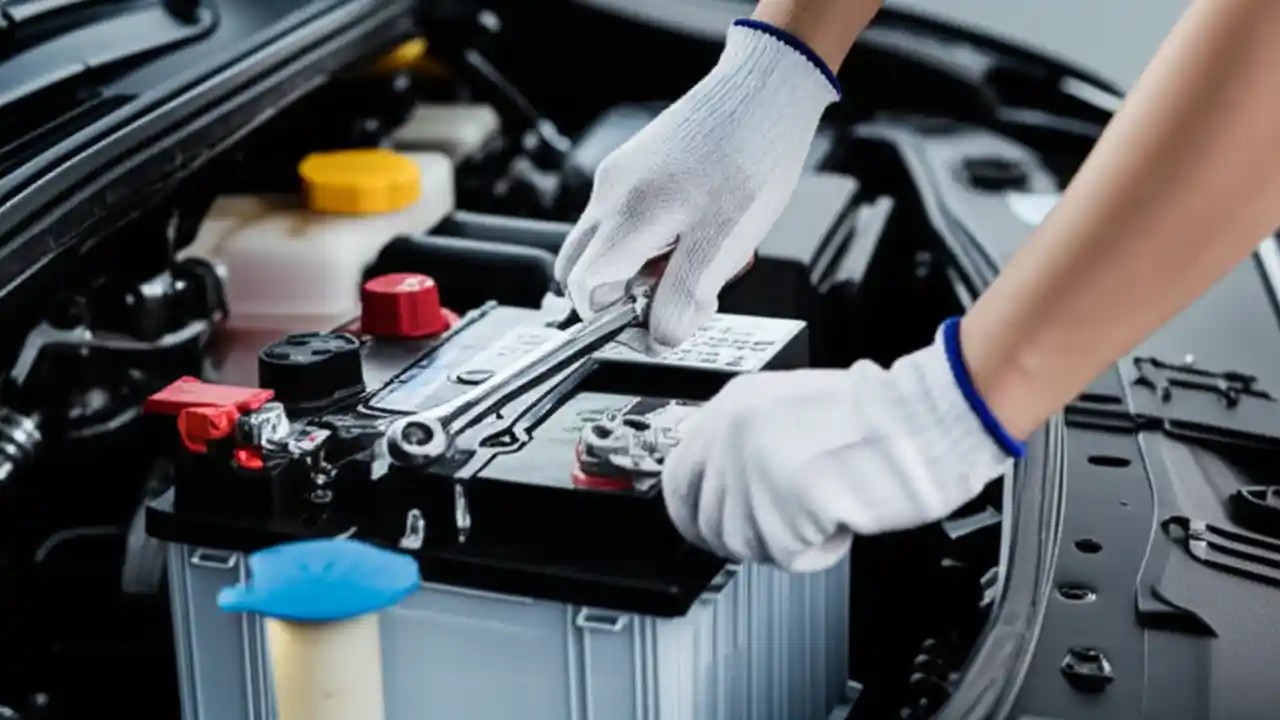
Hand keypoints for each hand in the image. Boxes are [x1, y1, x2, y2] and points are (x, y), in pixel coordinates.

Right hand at [555, 19, 840, 351]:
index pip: (584, 290)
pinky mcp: (637, 165)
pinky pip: (627, 218)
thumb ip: (685, 296)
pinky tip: (698, 231)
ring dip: (642, 268)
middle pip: (584, 269)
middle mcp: (611, 195)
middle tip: (674, 296)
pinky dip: (654, 240)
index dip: (613, 322)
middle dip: (622, 297)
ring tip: (694, 260)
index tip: (654, 328)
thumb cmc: (752, 155)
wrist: (767, 86)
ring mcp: (621, 178)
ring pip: (608, 245)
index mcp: (625, 217)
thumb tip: (661, 337)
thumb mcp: (724, 241)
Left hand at [660, 319, 1023, 571]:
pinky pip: (786, 556)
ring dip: (784, 542)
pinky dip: (816, 551)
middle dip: (742, 536)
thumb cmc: (878, 415)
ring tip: (822, 512)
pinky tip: (838, 519)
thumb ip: (747, 442)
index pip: (679, 476)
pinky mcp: (783, 505)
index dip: (694, 512)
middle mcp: (733, 436)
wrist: (925, 418)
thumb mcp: (789, 407)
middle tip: (779, 531)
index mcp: (732, 406)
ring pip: (743, 544)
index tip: (708, 527)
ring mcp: (754, 471)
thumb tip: (724, 485)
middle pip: (707, 521)